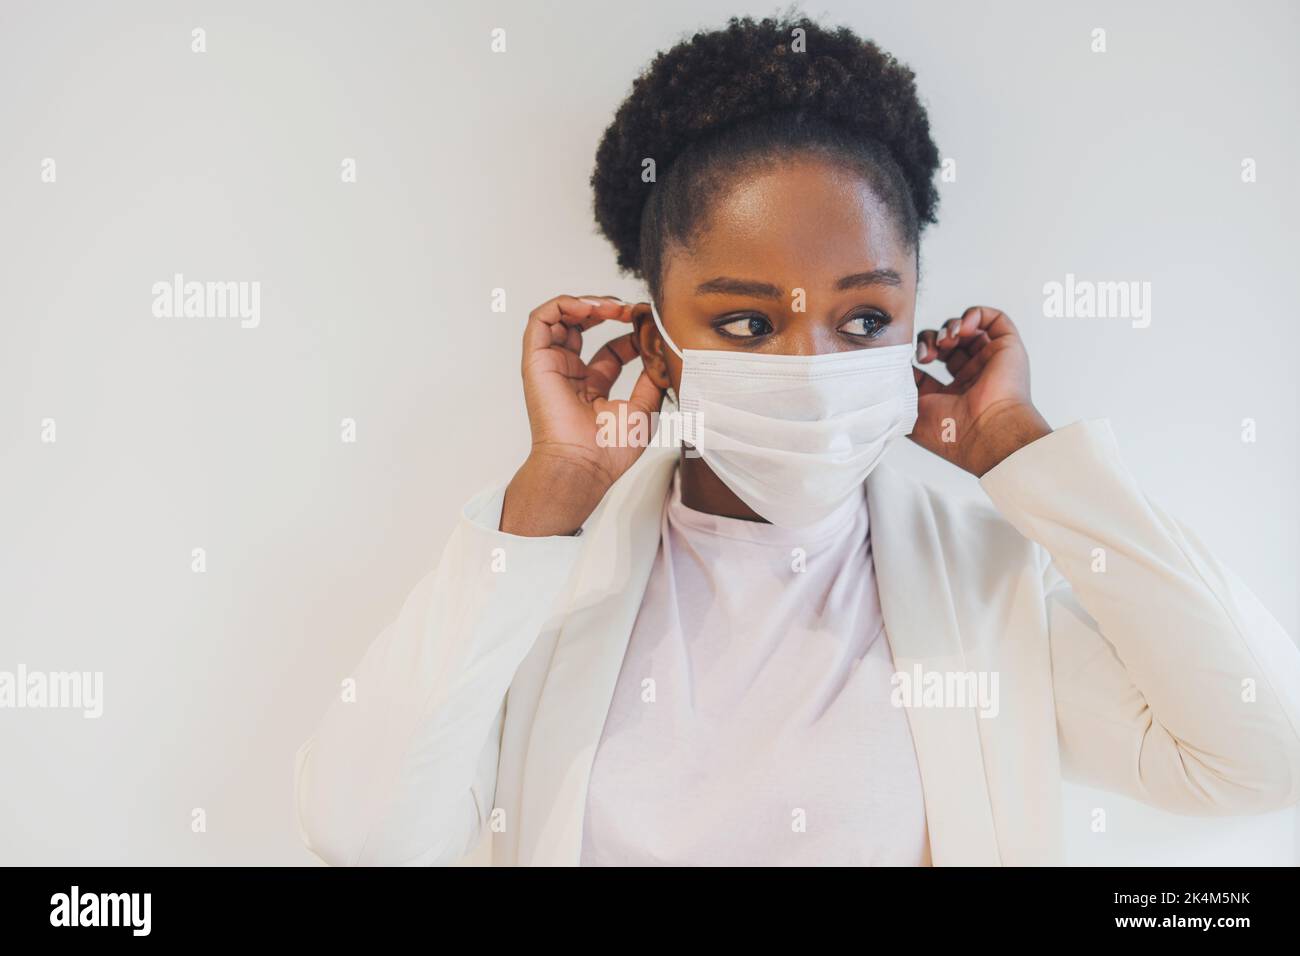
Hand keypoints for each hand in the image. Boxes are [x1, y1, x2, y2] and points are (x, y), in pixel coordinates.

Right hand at [501, 295, 663, 535]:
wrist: (584, 464)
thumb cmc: (608, 450)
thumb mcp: (643, 409)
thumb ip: (651, 379)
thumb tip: (660, 353)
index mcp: (591, 388)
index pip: (611, 349)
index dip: (630, 332)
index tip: (648, 325)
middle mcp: (569, 374)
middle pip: (584, 328)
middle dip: (609, 311)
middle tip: (631, 310)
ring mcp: (552, 366)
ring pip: (562, 317)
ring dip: (588, 303)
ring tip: (612, 307)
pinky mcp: (537, 360)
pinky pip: (541, 318)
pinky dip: (565, 304)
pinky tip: (590, 308)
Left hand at [911, 306, 1051, 476]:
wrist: (982, 433)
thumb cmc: (949, 432)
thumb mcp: (910, 411)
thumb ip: (899, 388)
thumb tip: (891, 369)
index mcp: (951, 393)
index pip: (932, 360)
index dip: (918, 351)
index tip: (911, 359)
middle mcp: (972, 376)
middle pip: (947, 341)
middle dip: (931, 339)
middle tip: (927, 354)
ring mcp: (990, 362)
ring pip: (967, 328)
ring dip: (948, 327)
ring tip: (945, 342)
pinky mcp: (1007, 348)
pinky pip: (994, 318)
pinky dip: (973, 315)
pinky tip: (960, 330)